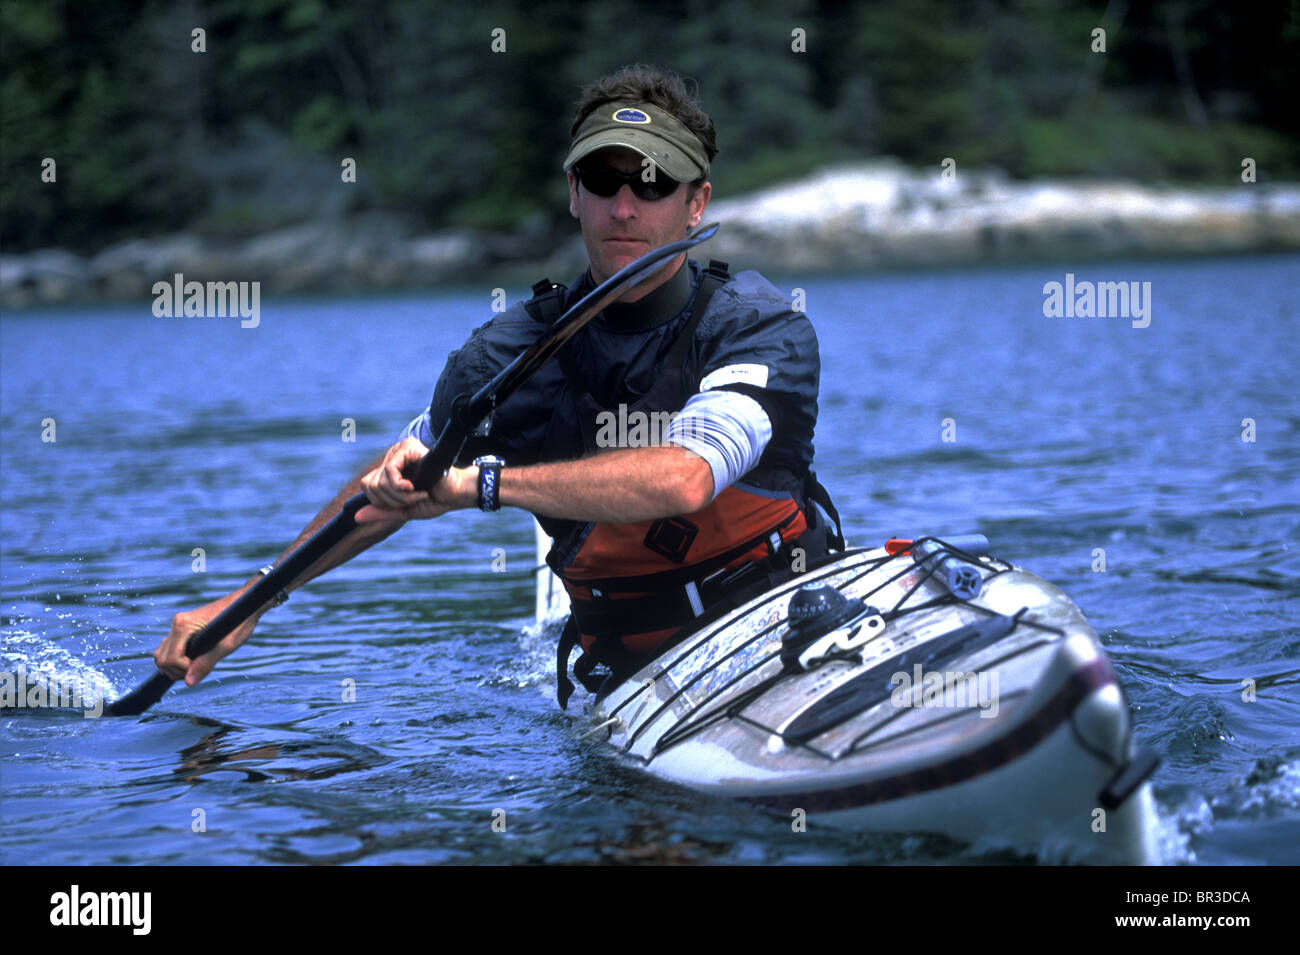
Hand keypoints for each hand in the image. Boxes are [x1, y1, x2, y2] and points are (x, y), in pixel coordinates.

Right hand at [154, 594, 262, 686]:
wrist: (246, 605)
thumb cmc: (239, 622)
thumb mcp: (225, 646)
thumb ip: (205, 664)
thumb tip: (188, 683)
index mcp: (183, 625)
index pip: (170, 660)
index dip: (184, 670)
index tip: (202, 665)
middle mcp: (176, 624)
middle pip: (161, 659)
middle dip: (178, 671)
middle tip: (200, 669)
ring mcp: (177, 626)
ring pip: (162, 655)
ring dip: (176, 667)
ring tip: (198, 665)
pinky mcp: (182, 630)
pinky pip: (169, 650)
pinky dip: (178, 660)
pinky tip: (196, 659)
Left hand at [355, 437, 475, 521]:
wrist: (456, 494)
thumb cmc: (434, 500)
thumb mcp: (402, 510)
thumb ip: (381, 512)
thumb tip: (356, 517)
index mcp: (389, 468)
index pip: (367, 485)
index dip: (380, 501)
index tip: (402, 504)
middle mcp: (392, 456)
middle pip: (372, 485)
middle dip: (392, 501)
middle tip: (413, 499)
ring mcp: (399, 451)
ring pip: (380, 481)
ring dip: (400, 496)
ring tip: (419, 494)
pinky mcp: (407, 448)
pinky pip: (390, 472)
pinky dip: (402, 487)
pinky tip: (416, 488)